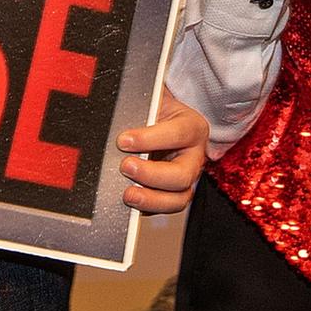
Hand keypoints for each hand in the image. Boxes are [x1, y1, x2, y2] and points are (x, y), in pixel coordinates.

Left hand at [117, 89, 206, 214]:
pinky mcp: (175, 193)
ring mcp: (187, 178)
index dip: (150, 139)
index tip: (123, 140)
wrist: (163, 118)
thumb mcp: (152, 102)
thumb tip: (116, 124)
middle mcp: (194, 156)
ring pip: (178, 199)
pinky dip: (148, 208)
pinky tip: (132, 202)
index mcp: (192, 128)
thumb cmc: (156, 110)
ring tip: (128, 194)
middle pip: (182, 175)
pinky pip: (165, 208)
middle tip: (126, 166)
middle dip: (152, 175)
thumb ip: (139, 109)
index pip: (177, 134)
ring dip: (152, 200)